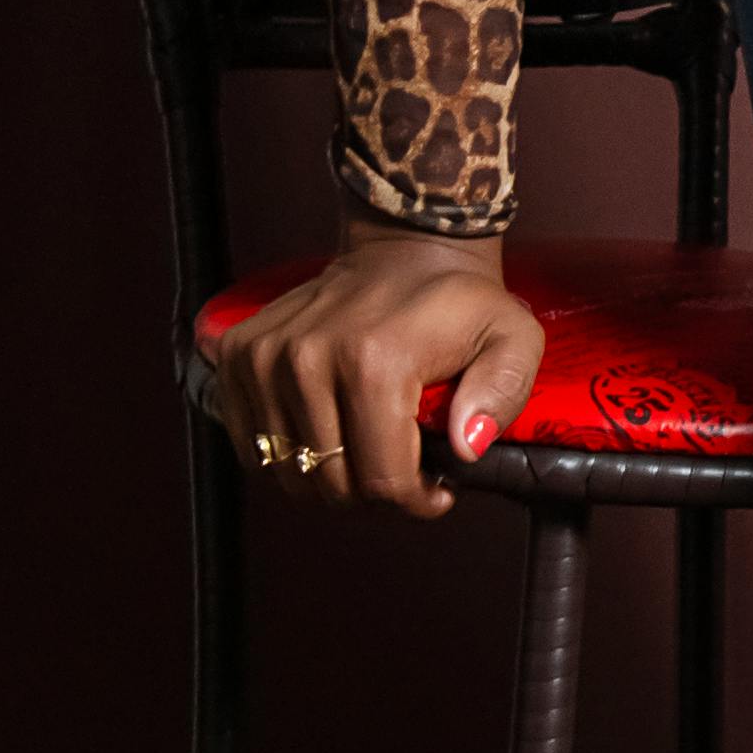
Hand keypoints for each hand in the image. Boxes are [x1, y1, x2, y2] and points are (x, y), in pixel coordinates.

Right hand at [209, 217, 543, 521]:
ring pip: (291, 472)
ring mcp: (265, 357)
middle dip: (375, 494)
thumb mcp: (512, 337)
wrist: (405, 251)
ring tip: (368, 453)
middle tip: (403, 470)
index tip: (436, 490)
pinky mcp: (240, 356)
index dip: (415, 501)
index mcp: (373, 361)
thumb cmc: (460, 302)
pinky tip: (328, 437)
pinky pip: (253, 447)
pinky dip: (291, 456)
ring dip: (332, 478)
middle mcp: (307, 358)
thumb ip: (502, 392)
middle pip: (333, 483)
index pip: (382, 480)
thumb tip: (465, 447)